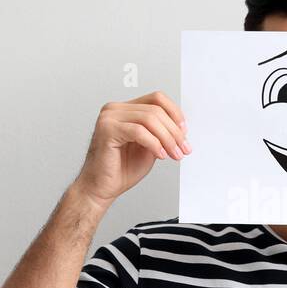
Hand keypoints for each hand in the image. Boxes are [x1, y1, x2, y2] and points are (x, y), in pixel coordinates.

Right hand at [74, 91, 189, 206]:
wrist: (102, 188)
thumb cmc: (121, 169)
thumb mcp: (150, 146)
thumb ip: (161, 133)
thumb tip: (181, 127)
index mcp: (125, 110)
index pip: (156, 99)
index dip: (175, 113)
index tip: (184, 132)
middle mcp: (115, 109)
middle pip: (155, 110)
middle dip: (174, 131)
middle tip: (183, 148)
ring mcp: (109, 117)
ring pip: (149, 119)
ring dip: (167, 138)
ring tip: (174, 153)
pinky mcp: (107, 129)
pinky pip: (139, 131)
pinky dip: (154, 143)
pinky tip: (160, 154)